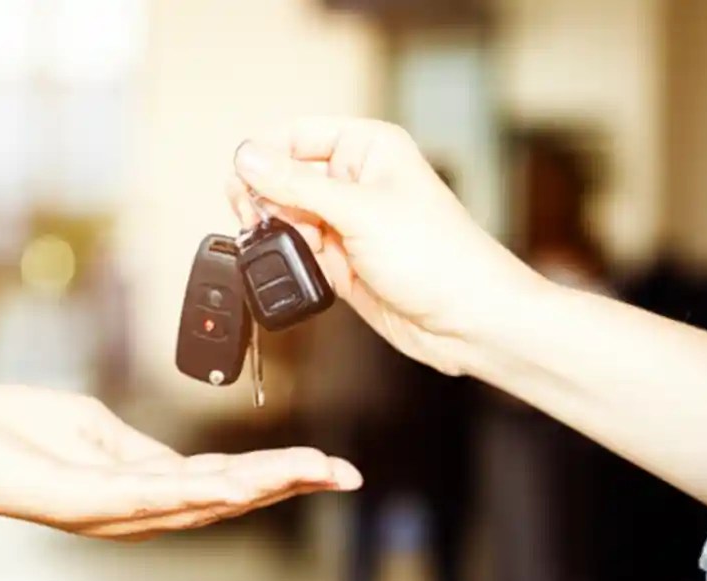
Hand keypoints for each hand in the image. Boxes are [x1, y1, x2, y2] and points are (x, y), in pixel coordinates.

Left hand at [0, 385, 361, 539]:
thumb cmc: (14, 431)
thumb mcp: (92, 429)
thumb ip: (138, 449)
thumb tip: (175, 461)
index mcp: (139, 482)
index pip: (221, 478)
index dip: (275, 472)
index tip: (325, 465)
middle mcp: (134, 506)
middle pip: (226, 497)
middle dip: (287, 483)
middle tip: (343, 474)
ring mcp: (112, 508)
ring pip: (200, 501)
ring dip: (259, 486)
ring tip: (309, 473)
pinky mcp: (86, 501)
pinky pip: (151, 497)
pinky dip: (199, 490)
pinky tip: (238, 483)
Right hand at [227, 116, 543, 375]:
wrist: (466, 320)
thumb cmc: (440, 257)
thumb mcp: (358, 211)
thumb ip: (295, 184)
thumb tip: (248, 158)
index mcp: (368, 147)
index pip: (296, 134)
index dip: (264, 154)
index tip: (240, 178)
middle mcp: (356, 180)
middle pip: (283, 177)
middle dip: (266, 199)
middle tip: (255, 218)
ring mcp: (347, 222)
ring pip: (286, 218)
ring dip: (279, 234)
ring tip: (297, 248)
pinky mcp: (342, 260)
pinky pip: (297, 252)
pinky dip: (291, 261)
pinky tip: (304, 269)